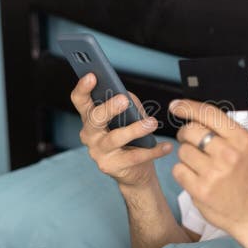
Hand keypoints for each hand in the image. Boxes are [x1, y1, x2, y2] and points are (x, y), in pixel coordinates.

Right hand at [71, 73, 172, 187]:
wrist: (134, 171)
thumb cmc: (131, 138)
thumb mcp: (129, 117)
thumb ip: (127, 104)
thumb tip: (127, 96)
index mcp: (90, 118)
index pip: (80, 100)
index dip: (83, 88)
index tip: (92, 76)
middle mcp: (89, 134)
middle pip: (95, 118)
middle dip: (109, 107)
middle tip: (123, 99)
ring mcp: (97, 152)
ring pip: (114, 138)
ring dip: (135, 129)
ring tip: (152, 123)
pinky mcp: (110, 167)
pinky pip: (133, 157)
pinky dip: (152, 151)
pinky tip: (166, 146)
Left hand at [169, 99, 247, 246]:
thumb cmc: (247, 177)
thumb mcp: (245, 148)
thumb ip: (223, 131)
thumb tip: (192, 114)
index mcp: (241, 139)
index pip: (209, 113)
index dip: (188, 107)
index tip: (175, 106)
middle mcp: (228, 153)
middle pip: (190, 131)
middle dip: (186, 135)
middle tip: (191, 142)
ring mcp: (214, 172)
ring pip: (182, 151)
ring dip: (186, 156)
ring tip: (201, 166)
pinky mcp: (200, 190)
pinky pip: (178, 170)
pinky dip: (183, 173)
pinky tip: (196, 178)